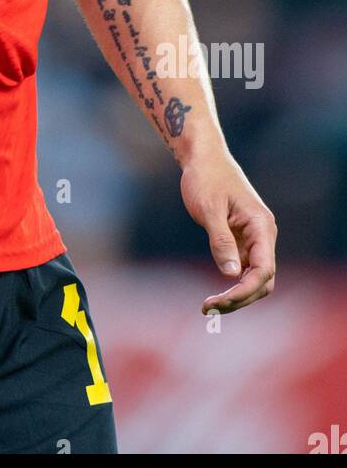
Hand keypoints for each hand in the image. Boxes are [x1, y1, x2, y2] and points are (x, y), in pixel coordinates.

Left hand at [179, 149, 276, 314]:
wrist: (203, 159)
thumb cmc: (206, 178)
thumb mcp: (209, 208)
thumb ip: (221, 240)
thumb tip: (231, 274)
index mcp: (261, 226)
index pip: (263, 270)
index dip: (244, 291)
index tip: (219, 302)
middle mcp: (263, 235)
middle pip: (262, 280)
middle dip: (240, 298)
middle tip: (209, 309)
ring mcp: (254, 239)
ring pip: (254, 278)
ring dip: (236, 295)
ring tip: (210, 306)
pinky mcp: (242, 240)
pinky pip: (244, 269)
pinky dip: (232, 284)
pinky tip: (215, 294)